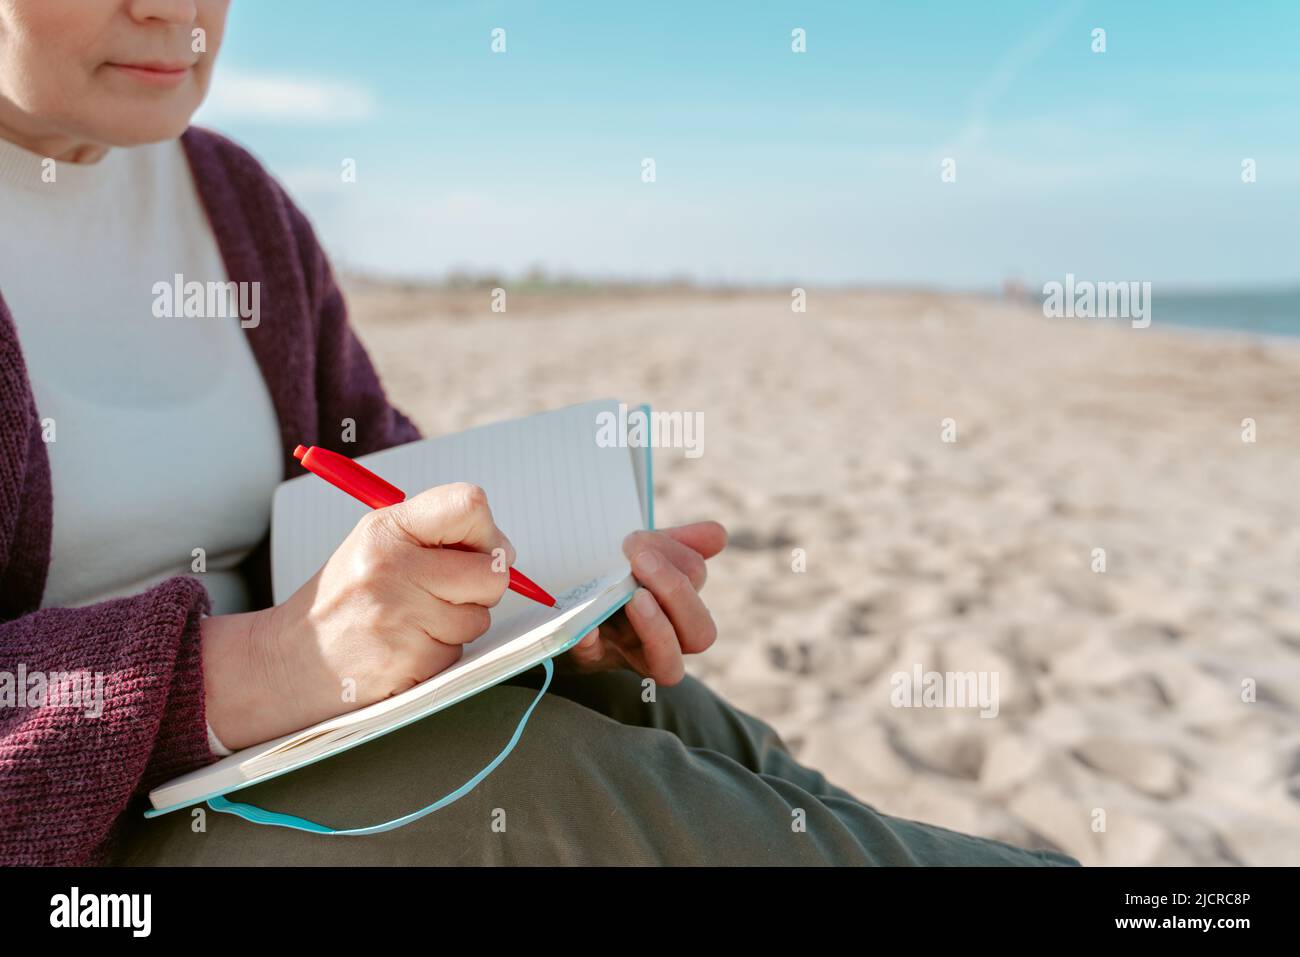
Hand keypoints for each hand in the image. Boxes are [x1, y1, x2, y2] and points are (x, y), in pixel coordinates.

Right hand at [203, 483, 514, 748]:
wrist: (289, 661)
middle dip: (482, 584)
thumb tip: (504, 550)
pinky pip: (459, 651)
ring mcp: (401, 618)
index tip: (477, 546)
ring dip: (457, 622)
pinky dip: (440, 651)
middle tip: (449, 589)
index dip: (486, 530)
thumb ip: (436, 534)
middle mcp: (393, 569)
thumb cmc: (346, 598)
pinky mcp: (408, 662)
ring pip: (479, 617)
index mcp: (387, 530)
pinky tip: (405, 645)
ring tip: (413, 620)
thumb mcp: (376, 542)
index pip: (469, 505)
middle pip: (492, 572)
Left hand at [560, 522, 726, 685]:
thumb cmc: (611, 576)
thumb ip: (678, 546)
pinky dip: (590, 640)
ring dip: (657, 628)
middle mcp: (660, 642)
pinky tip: (586, 624)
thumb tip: (719, 534)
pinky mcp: (585, 660)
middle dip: (678, 594)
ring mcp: (625, 655)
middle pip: (700, 636)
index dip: (682, 571)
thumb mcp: (645, 556)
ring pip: (669, 667)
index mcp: (677, 615)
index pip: (702, 604)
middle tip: (643, 559)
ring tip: (634, 597)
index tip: (645, 542)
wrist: (557, 598)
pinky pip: (592, 657)